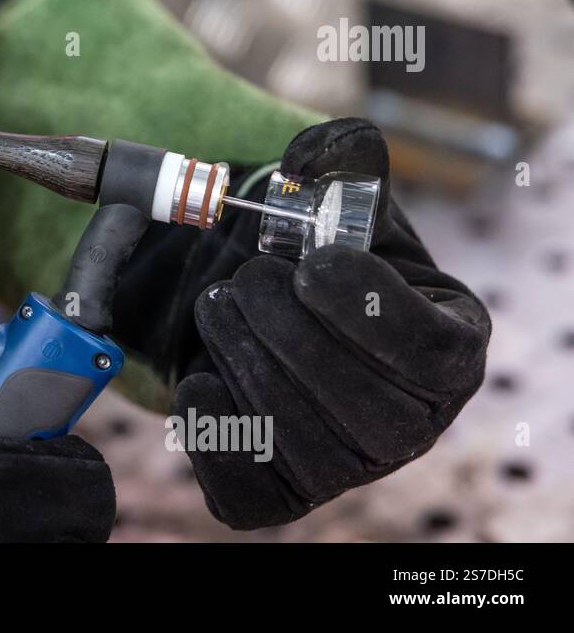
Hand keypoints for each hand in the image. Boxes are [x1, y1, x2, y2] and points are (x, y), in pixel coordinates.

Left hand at [117, 118, 490, 528]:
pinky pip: (247, 491)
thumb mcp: (335, 200)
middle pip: (365, 408)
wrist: (255, 307)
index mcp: (448, 348)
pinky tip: (197, 380)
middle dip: (288, 332)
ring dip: (243, 361)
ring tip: (216, 307)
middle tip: (243, 279)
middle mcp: (409, 423)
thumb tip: (329, 150)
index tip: (312, 262)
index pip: (434, 353)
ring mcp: (345, 468)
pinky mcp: (280, 494)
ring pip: (302, 444)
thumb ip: (340, 164)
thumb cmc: (309, 254)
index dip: (369, 309)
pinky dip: (213, 434)